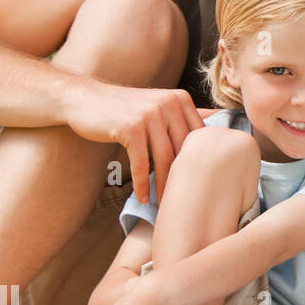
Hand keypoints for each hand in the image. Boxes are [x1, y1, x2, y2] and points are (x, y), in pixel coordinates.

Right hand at [64, 81, 204, 202]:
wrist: (85, 99)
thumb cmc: (124, 108)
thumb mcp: (158, 103)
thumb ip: (183, 114)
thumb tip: (220, 120)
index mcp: (180, 100)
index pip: (198, 137)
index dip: (199, 163)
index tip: (200, 185)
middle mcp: (169, 104)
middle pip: (183, 150)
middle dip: (184, 178)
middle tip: (184, 201)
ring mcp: (150, 115)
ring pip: (164, 159)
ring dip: (164, 186)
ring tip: (164, 205)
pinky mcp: (131, 127)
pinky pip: (141, 163)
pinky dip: (141, 183)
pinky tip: (143, 198)